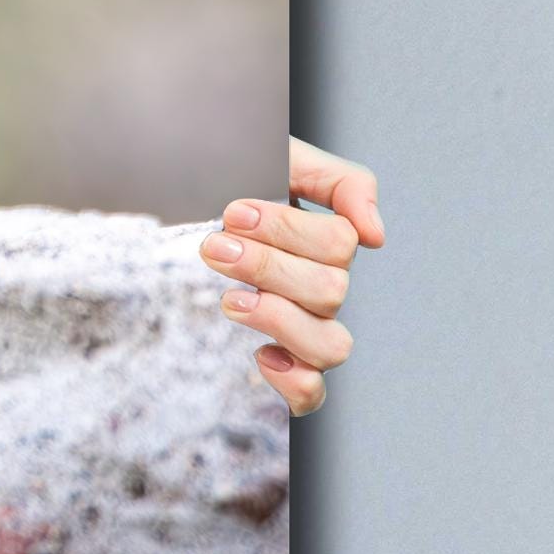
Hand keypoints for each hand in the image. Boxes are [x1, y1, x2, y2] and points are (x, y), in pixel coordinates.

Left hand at [201, 136, 383, 416]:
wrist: (178, 208)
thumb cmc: (234, 183)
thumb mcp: (284, 160)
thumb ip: (341, 182)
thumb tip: (375, 234)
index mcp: (326, 243)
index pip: (338, 244)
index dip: (287, 230)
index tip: (233, 213)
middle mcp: (322, 290)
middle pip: (330, 291)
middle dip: (267, 266)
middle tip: (215, 247)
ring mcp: (305, 330)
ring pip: (331, 346)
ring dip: (279, 320)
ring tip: (230, 300)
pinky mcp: (282, 367)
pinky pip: (311, 394)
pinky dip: (294, 381)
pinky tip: (261, 355)